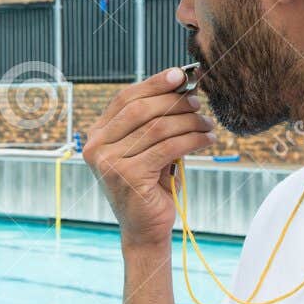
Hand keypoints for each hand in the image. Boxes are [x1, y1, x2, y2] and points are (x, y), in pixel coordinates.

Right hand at [82, 67, 214, 249]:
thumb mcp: (148, 148)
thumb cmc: (149, 185)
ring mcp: (109, 162)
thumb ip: (155, 121)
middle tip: (199, 103)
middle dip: (175, 102)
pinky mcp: (128, 176)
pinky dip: (193, 140)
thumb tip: (184, 86)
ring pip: (158, 127)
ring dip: (189, 122)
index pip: (125, 99)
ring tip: (208, 124)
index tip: (181, 75)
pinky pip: (168, 148)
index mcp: (97, 135)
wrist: (145, 229)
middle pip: (141, 109)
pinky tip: (207, 140)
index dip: (154, 83)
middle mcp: (96, 147)